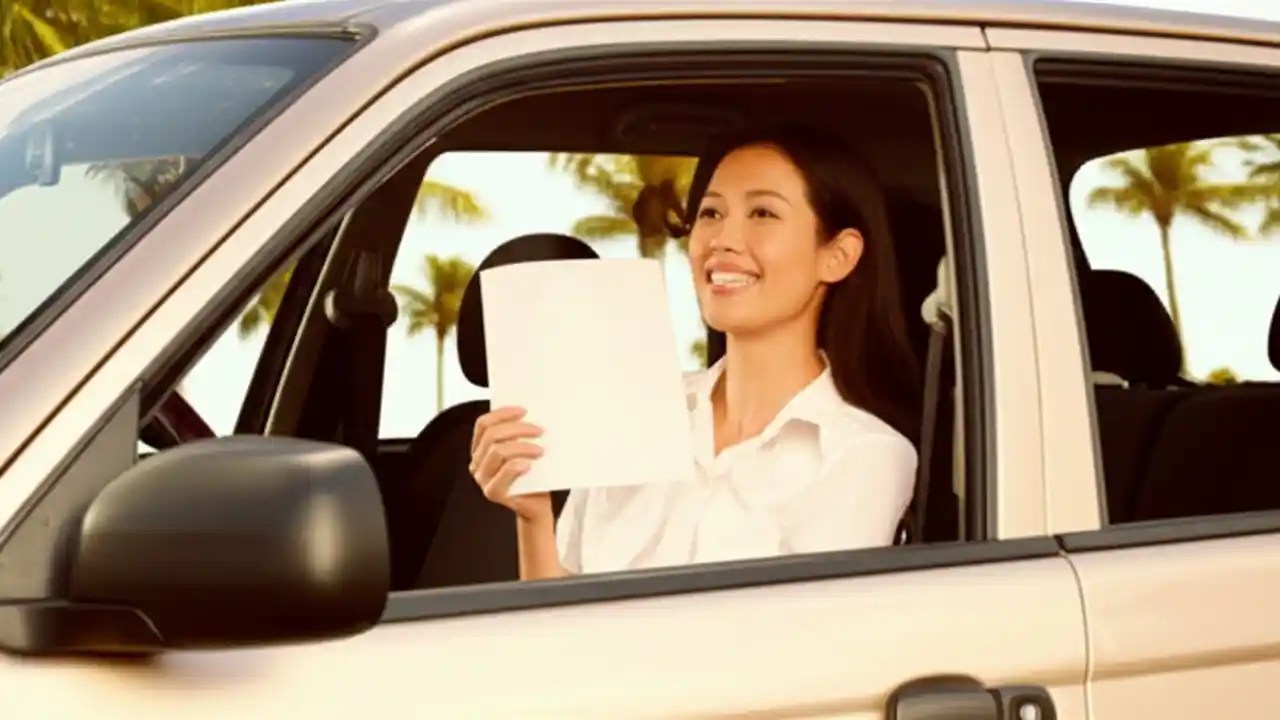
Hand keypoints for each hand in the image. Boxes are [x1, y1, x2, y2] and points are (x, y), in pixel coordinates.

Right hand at [469, 406, 550, 521]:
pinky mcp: (492, 492)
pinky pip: (503, 472)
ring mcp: (482, 479)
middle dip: (518, 428)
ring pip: (497, 452)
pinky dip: (517, 465)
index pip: (483, 424)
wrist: (536, 506)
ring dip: (522, 447)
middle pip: (491, 435)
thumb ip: (520, 435)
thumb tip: (533, 414)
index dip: (502, 414)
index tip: (524, 410)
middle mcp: (477, 463)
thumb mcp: (525, 450)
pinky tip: (530, 465)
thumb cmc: (533, 476)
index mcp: (480, 449)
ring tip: (541, 450)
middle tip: (540, 430)